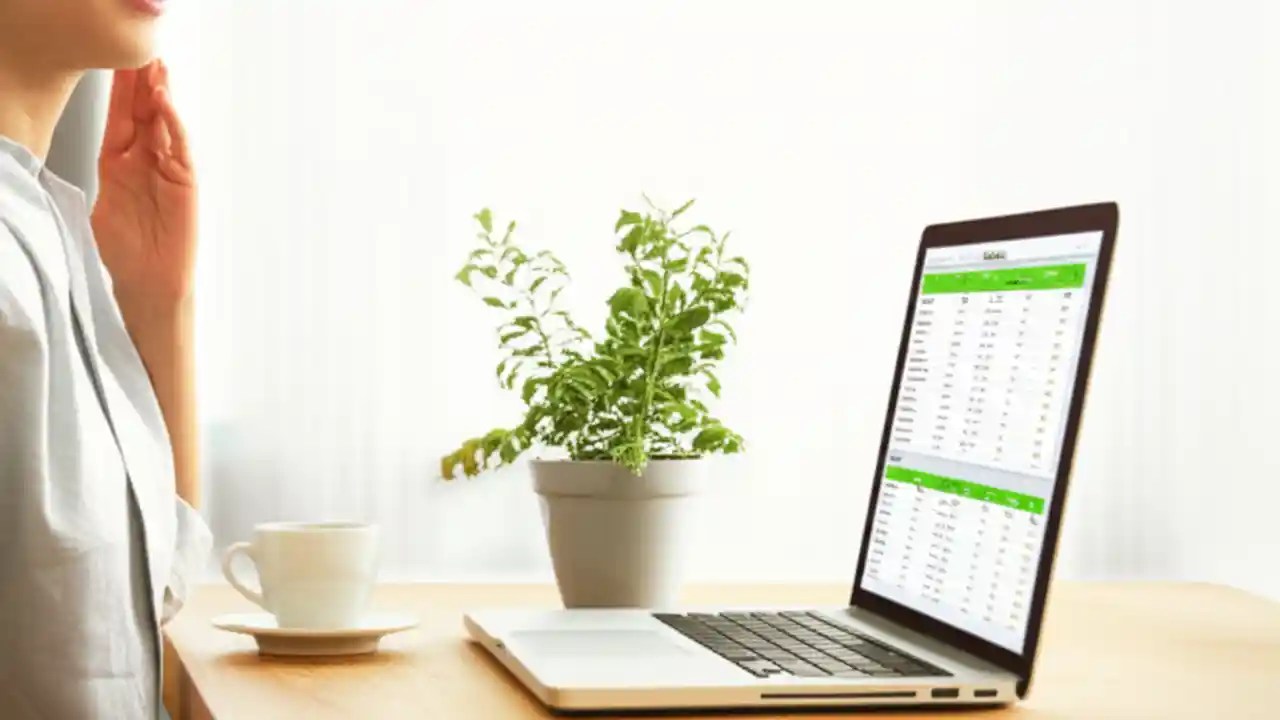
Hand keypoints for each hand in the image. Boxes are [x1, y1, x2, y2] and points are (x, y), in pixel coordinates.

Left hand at [92, 59, 196, 306]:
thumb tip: (69, 163)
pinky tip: (166, 104)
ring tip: (157, 66)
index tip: (116, 62)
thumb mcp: (93, 209)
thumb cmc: (123, 256)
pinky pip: (181, 149)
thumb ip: (94, 178)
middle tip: (142, 51)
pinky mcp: (186, 186)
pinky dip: (176, 125)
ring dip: (162, 95)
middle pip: (145, 114)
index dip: (119, 90)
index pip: (120, 118)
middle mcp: (146, 163)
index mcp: (120, 165)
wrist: (146, 287)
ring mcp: (168, 172)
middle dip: (143, 82)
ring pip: (166, 125)